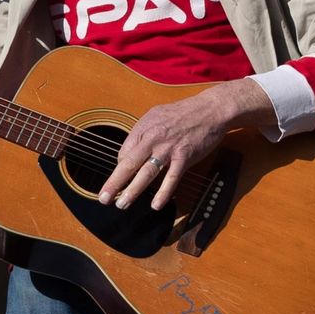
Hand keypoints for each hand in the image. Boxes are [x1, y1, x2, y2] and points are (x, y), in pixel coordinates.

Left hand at [97, 78, 273, 211]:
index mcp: (144, 127)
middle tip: (104, 198)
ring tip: (122, 204)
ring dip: (133, 190)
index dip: (121, 167)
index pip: (125, 152)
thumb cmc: (184, 112)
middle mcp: (153, 138)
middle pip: (129, 163)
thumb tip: (130, 151)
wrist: (211, 109)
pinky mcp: (184, 156)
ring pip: (147, 173)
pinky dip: (163, 192)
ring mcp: (169, 148)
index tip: (122, 177)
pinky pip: (172, 178)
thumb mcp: (157, 115)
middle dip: (114, 183)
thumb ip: (143, 132)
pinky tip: (156, 205)